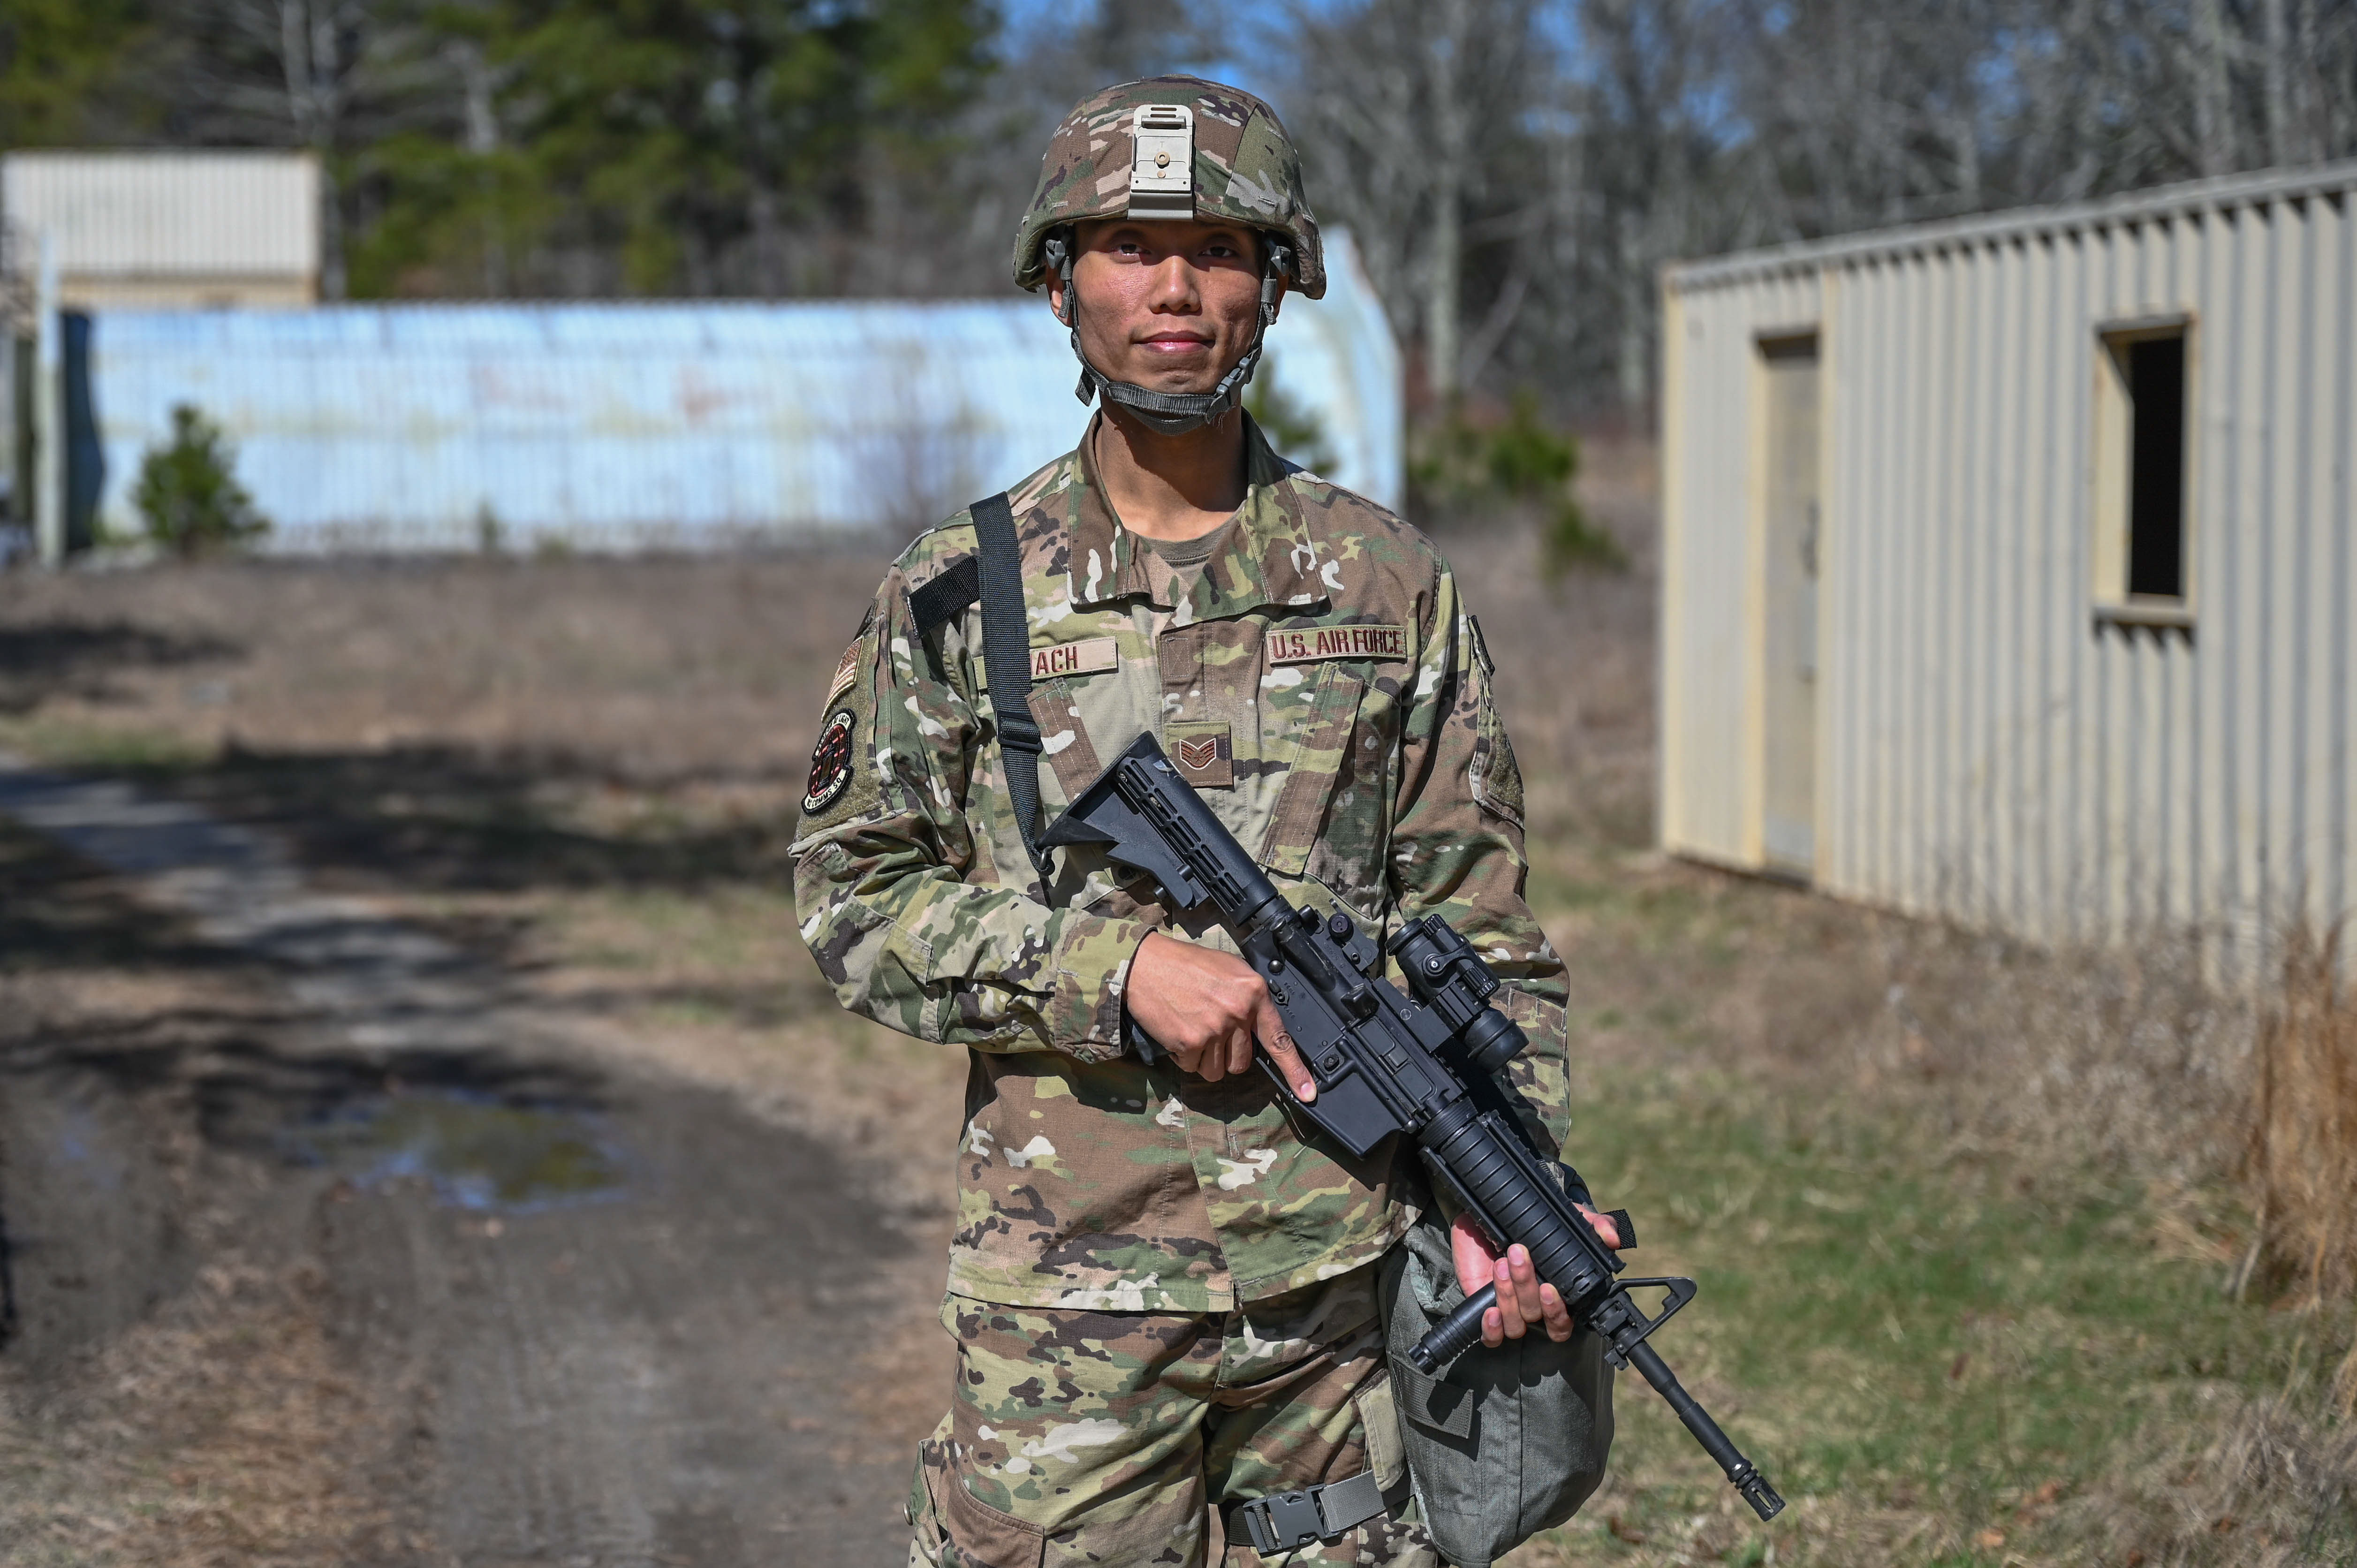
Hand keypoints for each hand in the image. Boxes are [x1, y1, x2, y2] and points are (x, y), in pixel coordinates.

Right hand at [1127, 931, 1315, 1100]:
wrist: (1145, 964)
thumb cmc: (1185, 964)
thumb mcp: (1229, 969)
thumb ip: (1248, 997)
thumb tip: (1257, 1025)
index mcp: (1253, 992)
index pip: (1279, 1038)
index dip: (1295, 1069)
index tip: (1307, 1092)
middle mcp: (1237, 1012)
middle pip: (1243, 1062)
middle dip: (1228, 1055)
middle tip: (1211, 1032)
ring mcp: (1214, 1029)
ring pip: (1218, 1071)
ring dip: (1206, 1059)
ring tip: (1193, 1029)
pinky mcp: (1190, 1043)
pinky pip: (1193, 1067)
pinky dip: (1184, 1057)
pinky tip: (1178, 1032)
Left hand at [1451, 1207, 1621, 1347]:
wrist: (1487, 1216)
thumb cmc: (1528, 1223)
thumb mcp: (1565, 1218)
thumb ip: (1593, 1225)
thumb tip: (1612, 1239)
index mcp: (1556, 1294)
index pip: (1564, 1323)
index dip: (1559, 1313)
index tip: (1550, 1288)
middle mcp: (1534, 1306)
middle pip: (1540, 1320)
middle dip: (1531, 1293)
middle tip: (1521, 1261)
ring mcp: (1510, 1310)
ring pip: (1517, 1324)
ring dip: (1509, 1295)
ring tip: (1501, 1263)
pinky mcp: (1485, 1311)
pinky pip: (1492, 1337)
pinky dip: (1493, 1329)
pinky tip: (1491, 1310)